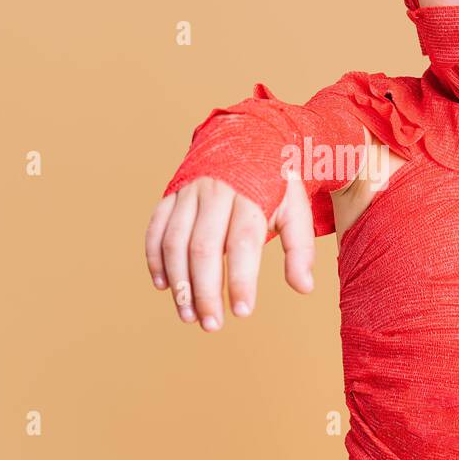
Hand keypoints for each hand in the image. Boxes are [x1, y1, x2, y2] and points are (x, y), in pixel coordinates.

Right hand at [145, 172, 315, 330]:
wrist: (248, 135)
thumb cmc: (274, 182)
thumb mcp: (296, 209)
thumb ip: (300, 248)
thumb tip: (304, 288)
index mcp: (250, 197)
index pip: (242, 244)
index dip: (240, 280)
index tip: (241, 312)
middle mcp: (216, 193)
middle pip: (204, 247)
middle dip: (204, 290)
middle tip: (211, 324)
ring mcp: (190, 193)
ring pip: (175, 241)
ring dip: (178, 281)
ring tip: (187, 314)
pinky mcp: (171, 195)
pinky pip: (156, 228)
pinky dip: (155, 258)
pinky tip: (164, 286)